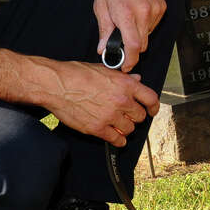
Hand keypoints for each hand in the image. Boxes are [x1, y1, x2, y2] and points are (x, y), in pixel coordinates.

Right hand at [45, 60, 159, 145]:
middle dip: (135, 117)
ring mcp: (110, 116)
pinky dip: (117, 140)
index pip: (150, 98)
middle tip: (127, 116)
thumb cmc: (75, 74)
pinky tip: (114, 136)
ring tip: (118, 124)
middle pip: (140, 116)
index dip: (153, 106)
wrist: (56, 85)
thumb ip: (122, 78)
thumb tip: (136, 80)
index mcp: (124, 84)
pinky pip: (116, 139)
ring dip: (125, 128)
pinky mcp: (97, 128)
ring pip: (129, 129)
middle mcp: (121, 101)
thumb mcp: (103, 70)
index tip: (152, 110)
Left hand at [94, 0, 165, 71]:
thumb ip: (104, 31)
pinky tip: (137, 12)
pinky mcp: (162, 5)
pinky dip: (145, 24)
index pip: (134, 46)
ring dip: (138, 33)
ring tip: (128, 18)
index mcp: (126, 12)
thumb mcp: (101, 7)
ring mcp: (156, 8)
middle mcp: (144, 11)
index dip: (130, 60)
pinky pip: (154, 24)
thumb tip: (104, 49)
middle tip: (121, 39)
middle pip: (142, 44)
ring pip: (148, 34)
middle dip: (131, 47)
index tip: (125, 65)